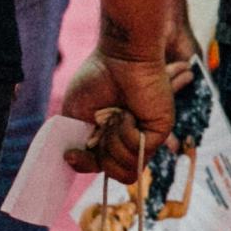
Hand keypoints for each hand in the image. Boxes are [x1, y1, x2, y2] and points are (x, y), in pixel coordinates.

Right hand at [55, 45, 178, 185]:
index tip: (72, 154)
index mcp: (110, 137)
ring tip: (116, 118)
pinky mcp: (159, 132)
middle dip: (101, 155)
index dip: (84, 165)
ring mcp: (145, 138)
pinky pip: (139, 153)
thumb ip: (78, 141)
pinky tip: (127, 116)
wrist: (121, 58)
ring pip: (129, 170)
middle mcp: (129, 140)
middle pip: (115, 172)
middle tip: (103, 126)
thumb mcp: (76, 115)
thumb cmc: (98, 79)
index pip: (100, 167)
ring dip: (114, 145)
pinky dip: (127, 136)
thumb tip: (78, 162)